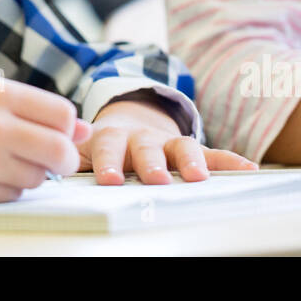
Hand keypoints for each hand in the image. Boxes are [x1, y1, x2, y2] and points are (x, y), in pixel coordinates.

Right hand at [0, 79, 91, 205]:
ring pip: (37, 178)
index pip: (61, 112)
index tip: (59, 133)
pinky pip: (12, 196)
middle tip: (51, 160)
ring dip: (29, 175)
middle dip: (63, 159)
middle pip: (60, 150)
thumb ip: (27, 109)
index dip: (67, 126)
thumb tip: (81, 129)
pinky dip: (5, 190)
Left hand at [77, 97, 256, 184]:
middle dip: (150, 163)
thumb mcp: (84, 149)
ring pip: (180, 147)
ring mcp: (166, 142)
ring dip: (190, 161)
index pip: (107, 147)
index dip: (106, 161)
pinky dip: (230, 161)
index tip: (107, 178)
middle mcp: (140, 137)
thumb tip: (51, 170)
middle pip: (146, 148)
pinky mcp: (188, 149)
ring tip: (197, 177)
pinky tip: (249, 169)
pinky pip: (212, 153)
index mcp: (110, 137)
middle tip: (155, 179)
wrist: (127, 121)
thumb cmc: (102, 145)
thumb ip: (75, 158)